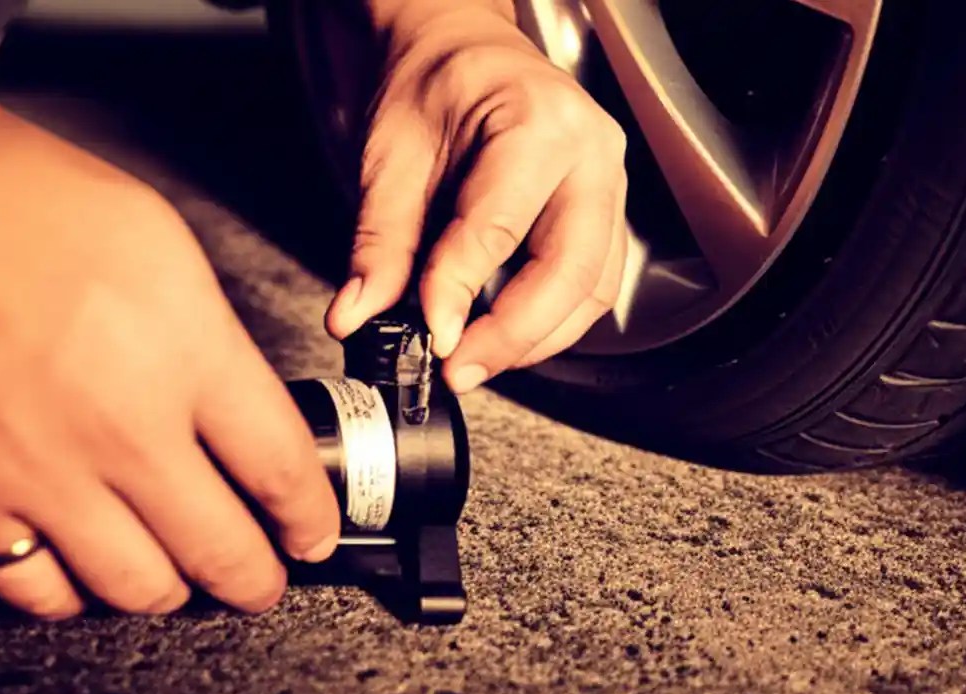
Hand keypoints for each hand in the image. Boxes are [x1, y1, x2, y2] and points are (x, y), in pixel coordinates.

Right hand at [0, 103, 339, 617]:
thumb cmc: (25, 202)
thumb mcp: (168, 252)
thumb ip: (211, 345)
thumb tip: (236, 414)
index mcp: (188, 357)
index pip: (282, 472)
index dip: (309, 519)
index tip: (312, 533)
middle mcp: (122, 430)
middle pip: (222, 551)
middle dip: (256, 578)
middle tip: (260, 579)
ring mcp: (39, 473)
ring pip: (136, 588)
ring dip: (173, 591)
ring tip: (179, 577)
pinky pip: (35, 591)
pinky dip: (74, 594)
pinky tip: (86, 575)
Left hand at [325, 2, 628, 392]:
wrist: (462, 51)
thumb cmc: (433, 85)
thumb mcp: (390, 156)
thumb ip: (378, 241)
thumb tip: (357, 313)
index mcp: (536, 121)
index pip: (499, 226)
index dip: (460, 290)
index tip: (430, 336)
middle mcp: (590, 152)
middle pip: (569, 270)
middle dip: (514, 334)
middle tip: (460, 369)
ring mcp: (609, 182)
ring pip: (592, 288)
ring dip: (537, 339)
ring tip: (476, 363)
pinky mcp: (605, 212)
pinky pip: (593, 284)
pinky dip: (553, 322)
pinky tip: (506, 337)